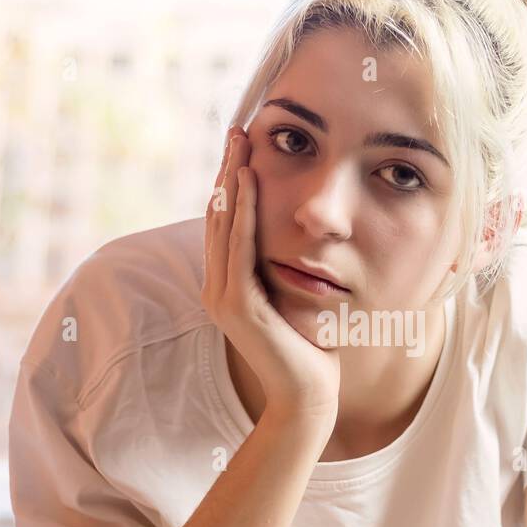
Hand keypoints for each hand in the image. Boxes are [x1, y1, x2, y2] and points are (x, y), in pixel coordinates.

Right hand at [203, 126, 340, 420]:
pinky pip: (239, 249)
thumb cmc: (309, 349)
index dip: (232, 182)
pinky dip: (244, 213)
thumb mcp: (293, 297)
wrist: (308, 396)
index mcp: (227, 285)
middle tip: (238, 130)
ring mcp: (223, 297)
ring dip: (232, 181)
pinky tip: (249, 183)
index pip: (226, 223)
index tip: (244, 146)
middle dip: (227, 170)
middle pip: (219, 216)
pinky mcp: (238, 307)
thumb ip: (284, 269)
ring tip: (241, 144)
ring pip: (224, 226)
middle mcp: (218, 287)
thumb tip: (300, 236)